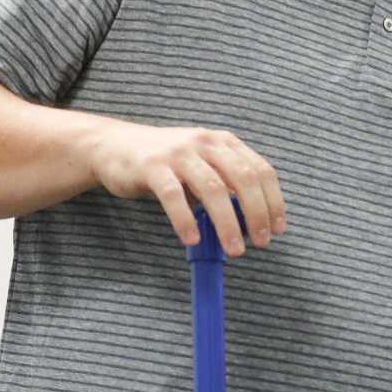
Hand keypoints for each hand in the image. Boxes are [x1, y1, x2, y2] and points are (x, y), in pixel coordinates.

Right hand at [88, 120, 286, 255]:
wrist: (113, 146)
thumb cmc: (166, 163)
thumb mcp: (202, 166)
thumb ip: (226, 187)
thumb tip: (252, 223)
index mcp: (224, 142)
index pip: (261, 170)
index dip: (274, 201)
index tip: (278, 229)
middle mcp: (205, 143)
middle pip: (243, 179)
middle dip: (257, 214)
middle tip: (260, 243)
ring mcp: (178, 153)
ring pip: (213, 189)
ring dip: (228, 224)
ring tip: (234, 249)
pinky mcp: (152, 166)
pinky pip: (173, 196)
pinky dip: (186, 220)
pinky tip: (192, 240)